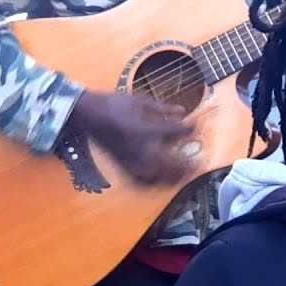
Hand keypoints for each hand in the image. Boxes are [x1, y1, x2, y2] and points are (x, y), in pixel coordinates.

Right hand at [66, 91, 193, 184]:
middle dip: (187, 164)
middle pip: (169, 163)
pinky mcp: (121, 166)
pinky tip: (163, 182)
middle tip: (199, 163)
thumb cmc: (112, 104)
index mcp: (143, 130)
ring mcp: (129, 160)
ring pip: (157, 177)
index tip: (196, 126)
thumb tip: (182, 111)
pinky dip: (154, 184)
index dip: (189, 129)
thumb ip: (163, 108)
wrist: (86, 114)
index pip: (174, 132)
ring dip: (174, 177)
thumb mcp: (139, 101)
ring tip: (185, 174)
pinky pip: (140, 182)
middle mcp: (137, 149)